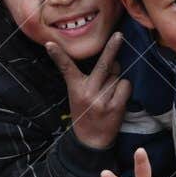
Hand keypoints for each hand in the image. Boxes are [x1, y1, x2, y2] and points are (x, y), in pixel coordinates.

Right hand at [46, 33, 131, 150]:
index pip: (66, 68)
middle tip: (119, 35)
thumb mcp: (77, 95)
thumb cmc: (85, 112)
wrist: (91, 141)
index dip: (58, 55)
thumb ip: (89, 78)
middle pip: (103, 65)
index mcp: (75, 88)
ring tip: (108, 93)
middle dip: (112, 48)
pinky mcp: (115, 107)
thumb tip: (111, 59)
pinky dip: (123, 89)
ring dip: (116, 79)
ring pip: (118, 75)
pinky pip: (125, 85)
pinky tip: (116, 98)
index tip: (50, 44)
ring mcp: (102, 100)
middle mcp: (88, 92)